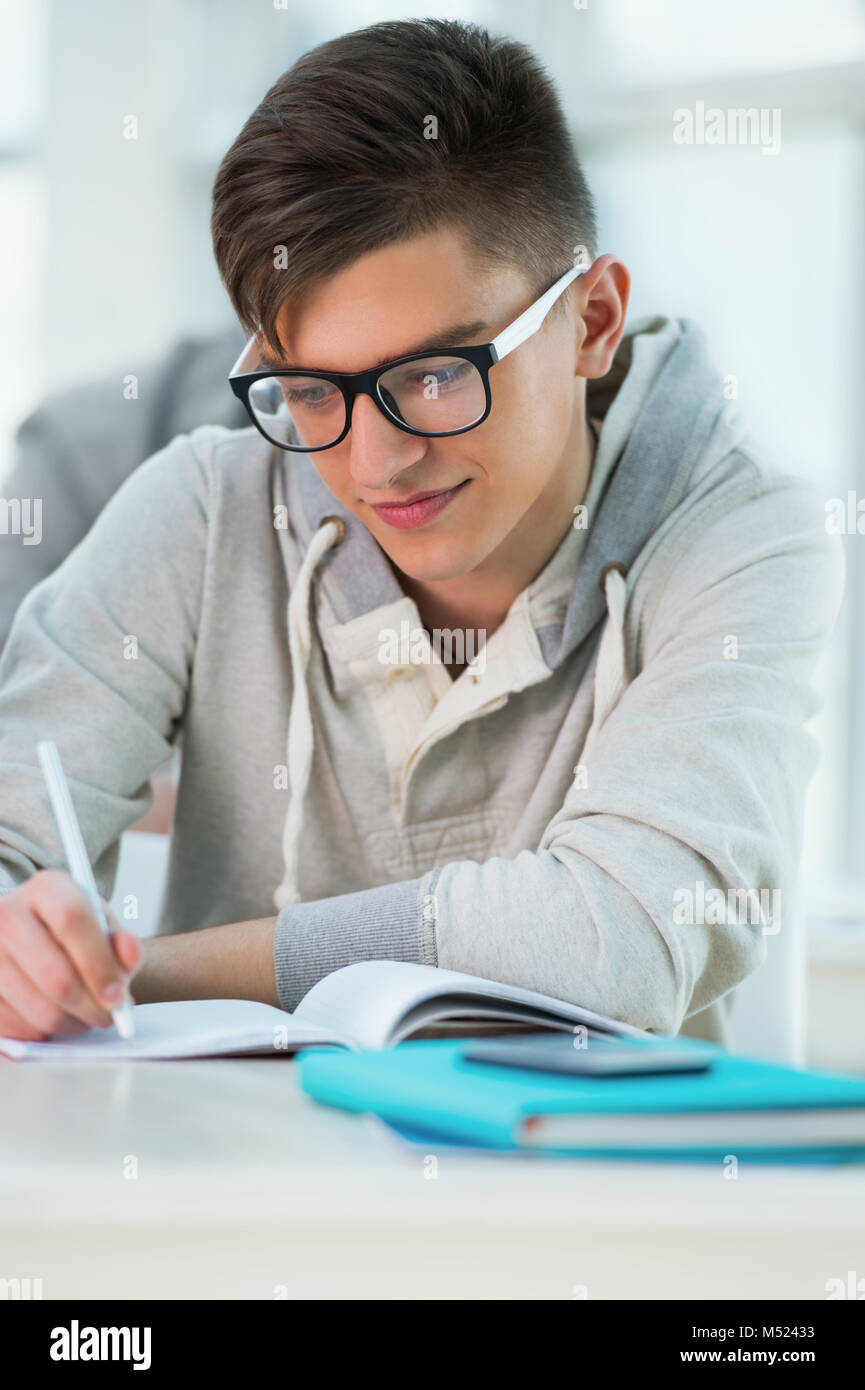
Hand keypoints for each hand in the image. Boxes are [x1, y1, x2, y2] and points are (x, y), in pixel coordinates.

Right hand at [0, 869, 140, 1040]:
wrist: (32, 937)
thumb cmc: (74, 933)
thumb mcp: (102, 927)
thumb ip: (122, 943)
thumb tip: (129, 954)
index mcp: (46, 888)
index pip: (72, 920)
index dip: (100, 963)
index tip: (119, 996)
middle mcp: (7, 914)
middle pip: (55, 975)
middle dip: (92, 1007)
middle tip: (111, 1017)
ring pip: (39, 1009)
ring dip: (73, 1025)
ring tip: (87, 1016)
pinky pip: (19, 1027)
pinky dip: (45, 1033)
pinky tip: (57, 1016)